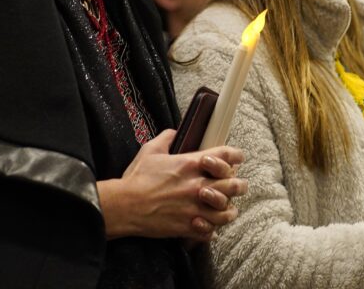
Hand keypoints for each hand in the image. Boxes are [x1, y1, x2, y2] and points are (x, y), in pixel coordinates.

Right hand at [97, 129, 247, 241]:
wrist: (124, 206)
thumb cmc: (136, 179)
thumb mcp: (150, 151)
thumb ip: (166, 139)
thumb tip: (174, 132)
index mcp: (191, 164)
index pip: (226, 155)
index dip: (236, 155)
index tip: (238, 158)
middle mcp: (197, 186)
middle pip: (234, 185)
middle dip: (239, 185)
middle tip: (237, 185)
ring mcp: (195, 208)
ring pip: (227, 211)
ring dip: (228, 209)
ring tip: (226, 208)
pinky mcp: (188, 226)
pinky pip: (211, 231)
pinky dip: (211, 229)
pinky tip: (207, 225)